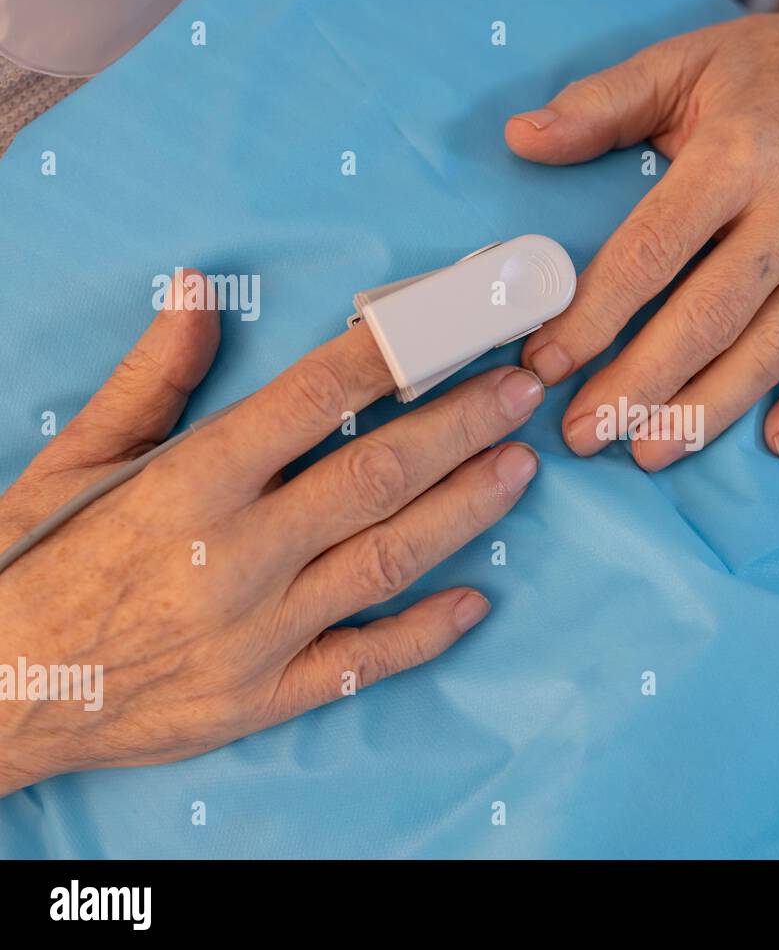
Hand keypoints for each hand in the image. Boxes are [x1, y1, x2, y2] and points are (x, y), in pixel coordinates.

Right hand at [0, 275, 543, 794]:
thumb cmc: (33, 565)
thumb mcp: (75, 459)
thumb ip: (153, 379)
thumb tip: (200, 289)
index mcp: (189, 483)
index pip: (314, 399)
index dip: (395, 356)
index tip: (454, 323)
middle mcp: (234, 554)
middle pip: (375, 475)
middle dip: (461, 426)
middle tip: (523, 389)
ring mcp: (257, 633)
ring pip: (387, 559)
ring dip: (464, 509)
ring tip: (519, 465)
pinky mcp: (265, 697)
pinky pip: (363, 661)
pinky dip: (424, 632)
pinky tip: (477, 600)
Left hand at [505, 0, 778, 468]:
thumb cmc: (766, 70)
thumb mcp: (681, 64)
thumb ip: (600, 105)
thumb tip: (520, 139)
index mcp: (739, 154)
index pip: (654, 252)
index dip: (595, 316)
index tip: (547, 363)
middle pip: (709, 318)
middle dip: (640, 386)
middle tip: (586, 434)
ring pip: (772, 350)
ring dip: (708, 411)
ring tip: (650, 453)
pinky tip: (774, 443)